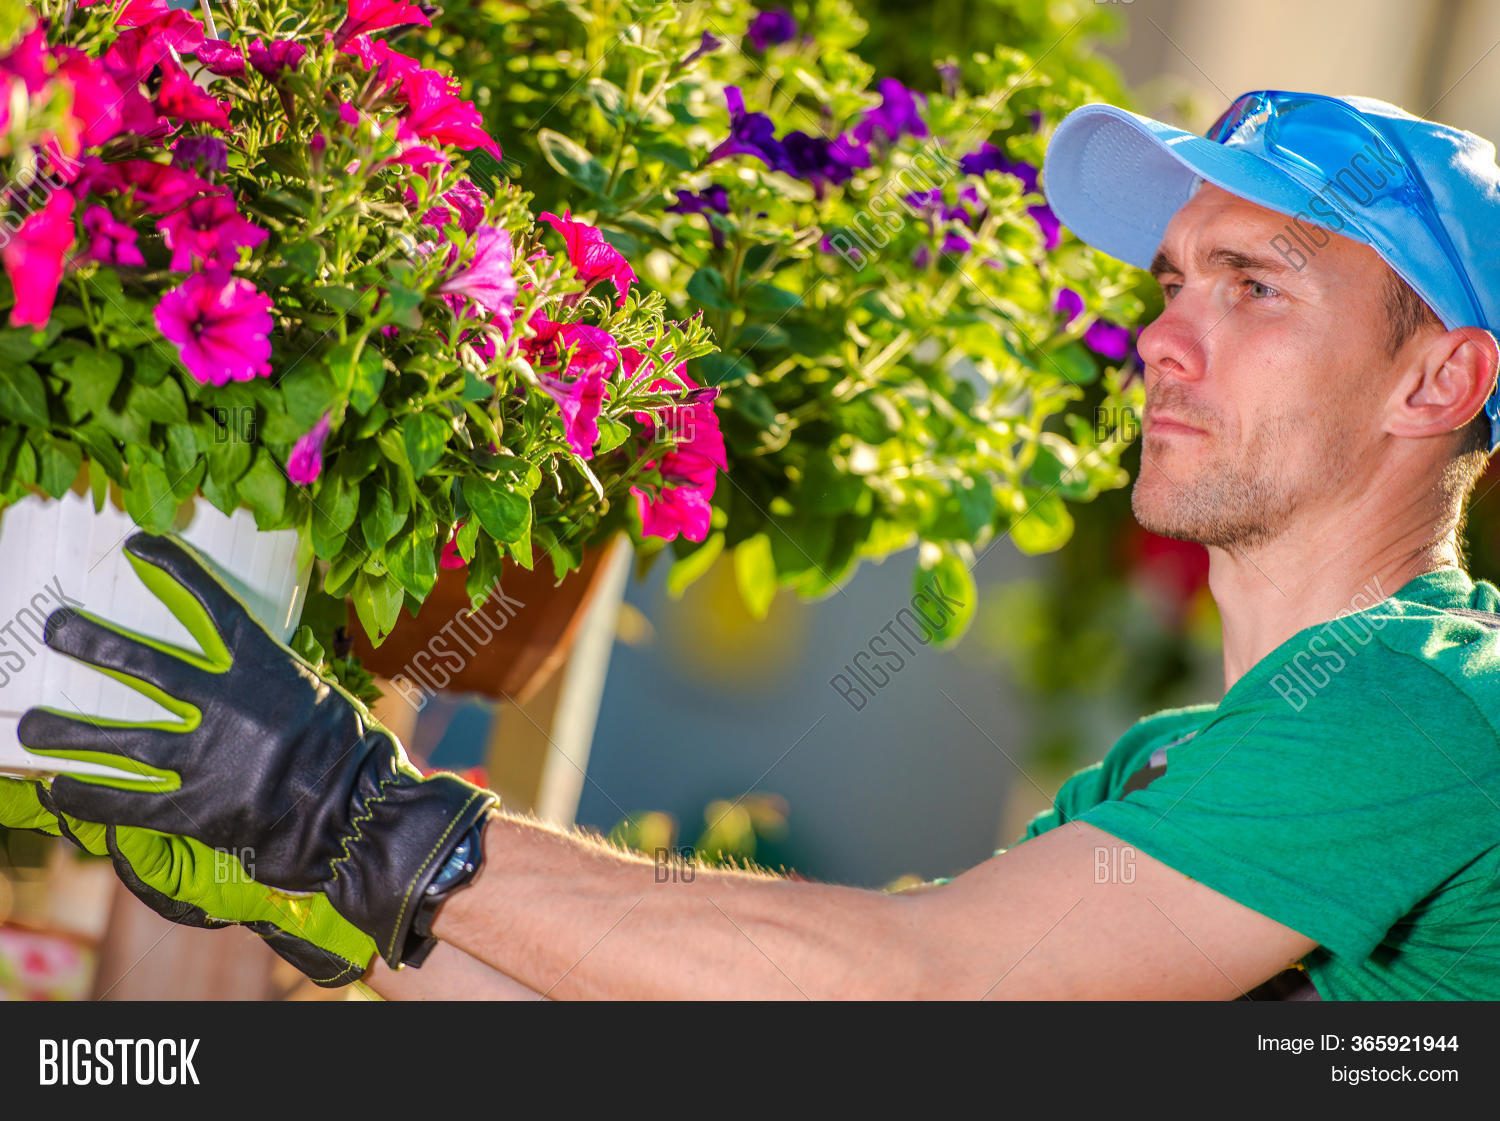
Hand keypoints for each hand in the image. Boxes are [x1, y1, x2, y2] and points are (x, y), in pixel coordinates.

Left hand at [17, 531, 496, 968]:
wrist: (362, 817)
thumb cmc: (353, 755)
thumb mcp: (317, 698)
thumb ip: (269, 683)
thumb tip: (241, 670)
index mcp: (265, 671)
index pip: (212, 607)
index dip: (174, 571)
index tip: (140, 546)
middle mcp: (226, 706)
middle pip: (142, 664)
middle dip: (92, 641)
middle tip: (56, 626)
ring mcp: (206, 758)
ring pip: (117, 738)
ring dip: (66, 730)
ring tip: (30, 725)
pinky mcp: (195, 808)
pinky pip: (125, 802)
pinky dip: (88, 797)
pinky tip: (61, 790)